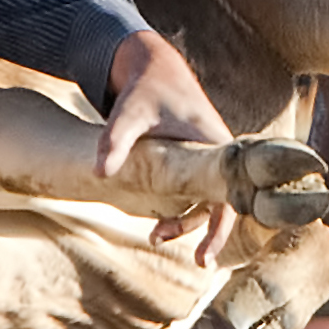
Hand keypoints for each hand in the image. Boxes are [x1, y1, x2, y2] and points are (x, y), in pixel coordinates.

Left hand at [97, 30, 235, 264]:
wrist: (153, 67)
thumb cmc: (146, 90)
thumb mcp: (129, 113)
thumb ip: (116, 141)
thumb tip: (101, 173)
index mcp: (213, 145)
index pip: (227, 198)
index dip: (219, 230)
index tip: (204, 258)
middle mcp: (216, 155)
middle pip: (221, 204)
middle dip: (208, 233)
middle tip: (196, 262)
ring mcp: (205, 158)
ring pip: (207, 200)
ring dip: (188, 222)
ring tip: (155, 236)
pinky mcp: (192, 160)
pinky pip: (196, 192)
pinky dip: (182, 209)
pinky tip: (157, 221)